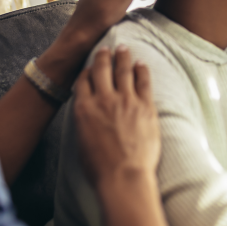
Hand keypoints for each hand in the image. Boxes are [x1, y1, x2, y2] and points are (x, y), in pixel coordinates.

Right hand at [73, 46, 160, 187]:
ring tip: (123, 48)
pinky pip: (143, 81)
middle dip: (103, 56)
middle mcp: (103, 99)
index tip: (90, 67)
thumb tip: (87, 114)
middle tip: (105, 48)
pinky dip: (141, 70)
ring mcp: (126, 101)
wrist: (123, 177)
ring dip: (123, 56)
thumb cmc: (100, 168)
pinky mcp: (145, 106)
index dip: (87, 71)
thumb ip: (84, 122)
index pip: (84, 81)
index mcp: (84, 109)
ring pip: (123, 70)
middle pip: (102, 69)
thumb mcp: (81, 142)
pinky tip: (141, 64)